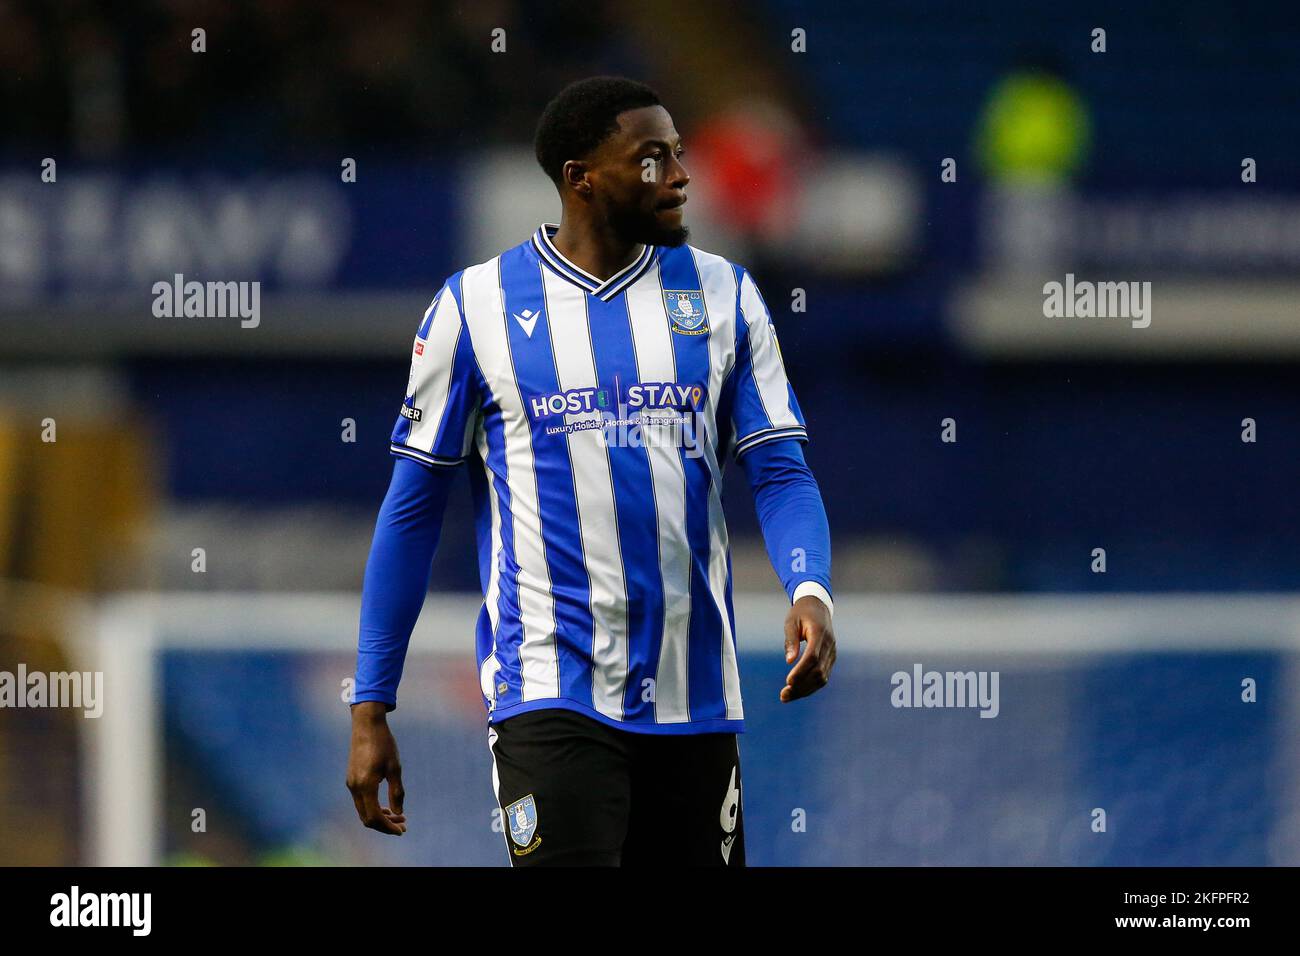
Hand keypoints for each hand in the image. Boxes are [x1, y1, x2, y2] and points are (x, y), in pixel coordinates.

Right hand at [346, 701, 406, 834]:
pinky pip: (361, 801)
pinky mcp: (351, 779)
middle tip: (403, 826)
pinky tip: (386, 806)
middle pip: (367, 818)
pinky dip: (373, 807)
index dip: (388, 827)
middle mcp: (354, 787)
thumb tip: (399, 813)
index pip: (374, 817)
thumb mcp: (395, 768)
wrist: (367, 725)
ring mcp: (351, 784)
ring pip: (363, 811)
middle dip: (385, 825)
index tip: (401, 830)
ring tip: (399, 817)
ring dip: (380, 817)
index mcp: (366, 785)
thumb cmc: (384, 744)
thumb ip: (397, 792)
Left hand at [781, 595, 835, 702]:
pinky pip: (823, 676)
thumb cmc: (801, 613)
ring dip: (805, 690)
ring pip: (822, 677)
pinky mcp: (831, 659)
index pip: (813, 657)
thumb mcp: (791, 622)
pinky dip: (810, 686)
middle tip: (783, 696)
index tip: (788, 681)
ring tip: (787, 696)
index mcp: (820, 633)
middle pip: (818, 671)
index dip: (801, 671)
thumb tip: (789, 661)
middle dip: (801, 685)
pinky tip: (797, 691)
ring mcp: (832, 653)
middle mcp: (830, 645)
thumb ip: (790, 640)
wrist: (818, 607)